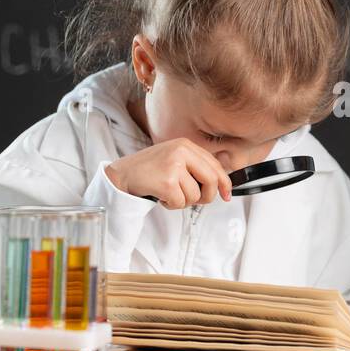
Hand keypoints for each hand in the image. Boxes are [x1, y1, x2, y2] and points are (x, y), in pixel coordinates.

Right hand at [105, 137, 231, 207]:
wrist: (122, 174)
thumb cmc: (148, 170)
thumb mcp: (174, 159)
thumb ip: (194, 167)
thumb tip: (219, 184)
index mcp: (185, 145)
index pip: (215, 165)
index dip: (224, 182)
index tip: (227, 194)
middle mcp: (181, 152)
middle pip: (211, 180)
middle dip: (207, 196)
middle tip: (197, 201)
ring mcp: (174, 166)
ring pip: (195, 195)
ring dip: (183, 202)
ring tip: (169, 194)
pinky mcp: (166, 182)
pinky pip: (181, 202)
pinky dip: (171, 205)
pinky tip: (161, 196)